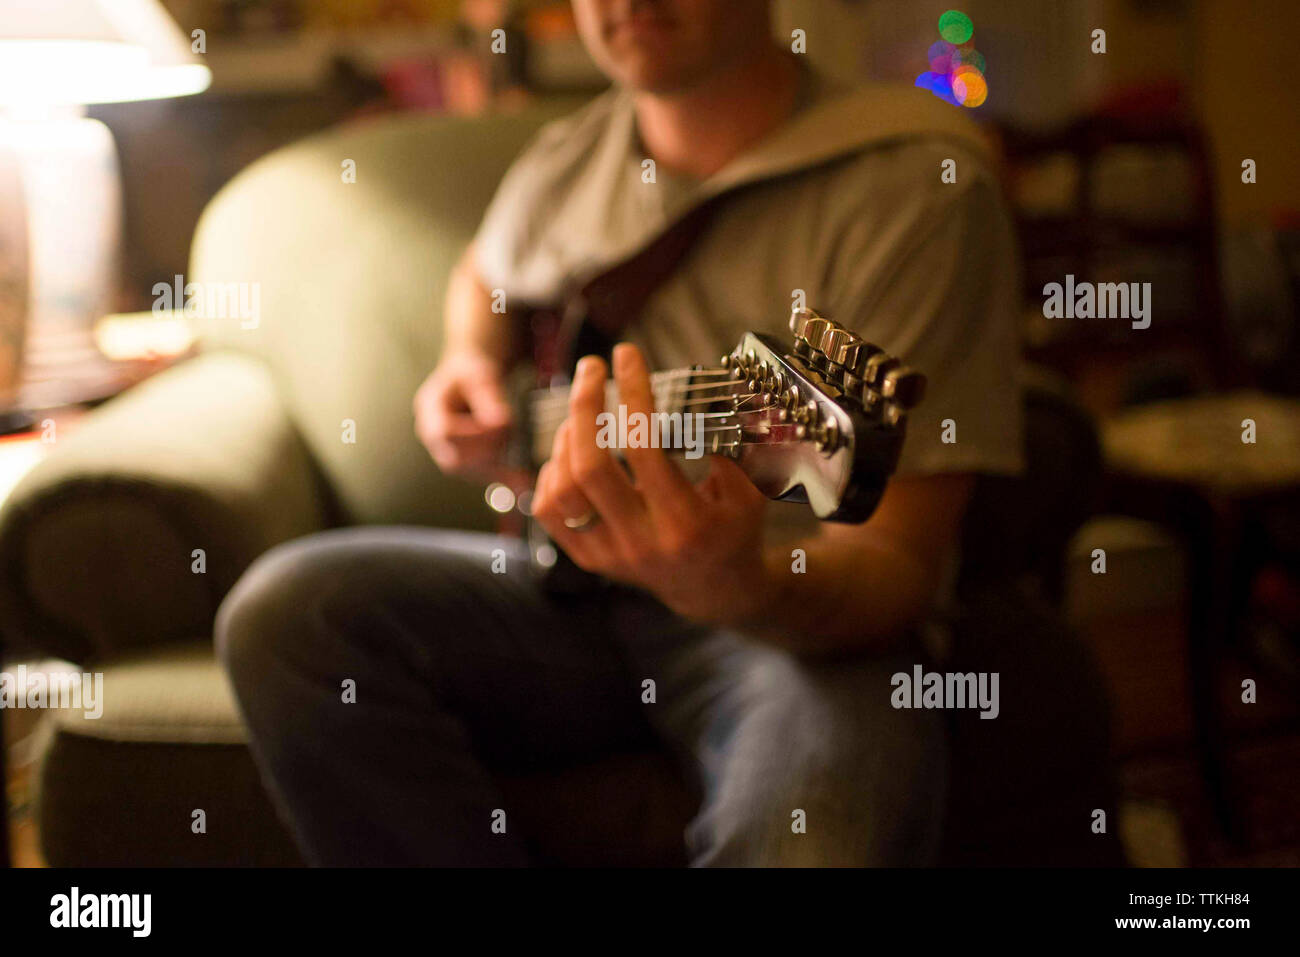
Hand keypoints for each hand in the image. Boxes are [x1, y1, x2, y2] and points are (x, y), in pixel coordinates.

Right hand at [413, 349, 521, 484]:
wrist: (467, 381)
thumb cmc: (470, 373)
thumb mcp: (480, 375)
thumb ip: (489, 397)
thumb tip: (501, 424)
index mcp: (429, 409)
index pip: (444, 433)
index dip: (474, 435)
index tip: (502, 424)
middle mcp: (431, 436)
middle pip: (454, 459)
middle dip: (487, 452)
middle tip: (511, 433)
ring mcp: (445, 452)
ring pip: (469, 471)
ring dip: (497, 466)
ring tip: (517, 451)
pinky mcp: (463, 462)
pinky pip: (481, 475)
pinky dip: (503, 477)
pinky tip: (523, 480)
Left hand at [531, 343, 769, 624]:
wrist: (714, 590)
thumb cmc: (733, 529)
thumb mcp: (747, 490)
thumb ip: (722, 445)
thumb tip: (695, 388)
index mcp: (685, 524)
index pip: (645, 448)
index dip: (633, 394)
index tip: (628, 355)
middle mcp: (642, 543)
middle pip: (590, 468)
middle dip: (585, 406)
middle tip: (591, 368)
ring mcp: (610, 555)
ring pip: (563, 488)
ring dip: (566, 437)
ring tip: (583, 409)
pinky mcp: (589, 559)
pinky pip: (549, 510)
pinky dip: (552, 471)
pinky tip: (570, 450)